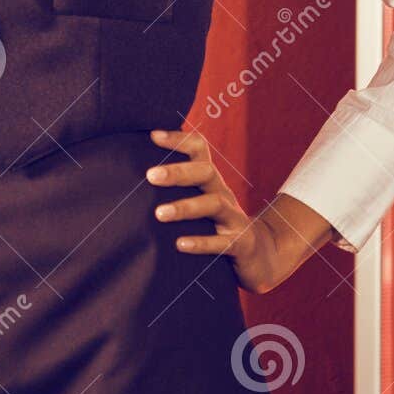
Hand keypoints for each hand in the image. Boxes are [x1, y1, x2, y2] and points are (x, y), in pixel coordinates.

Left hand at [147, 128, 334, 293]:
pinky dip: (201, 242)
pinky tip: (180, 244)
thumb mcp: (202, 205)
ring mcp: (235, 219)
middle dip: (178, 172)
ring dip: (186, 207)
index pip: (200, 151)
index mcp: (212, 183)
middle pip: (206, 172)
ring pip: (214, 204)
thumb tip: (133, 184)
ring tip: (159, 213)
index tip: (153, 136)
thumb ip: (178, 193)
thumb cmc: (218, 228)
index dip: (179, 140)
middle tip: (150, 175)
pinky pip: (222, 242)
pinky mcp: (241, 244)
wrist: (260, 256)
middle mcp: (223, 195)